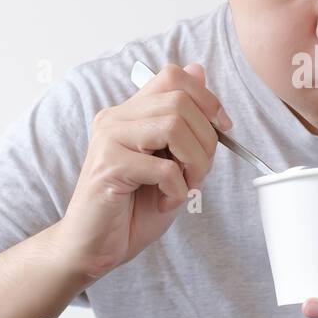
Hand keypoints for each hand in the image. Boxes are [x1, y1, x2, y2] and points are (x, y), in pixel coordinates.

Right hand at [53, 62, 232, 284]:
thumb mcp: (171, 162)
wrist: (95, 247)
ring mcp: (109, 139)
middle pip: (179, 101)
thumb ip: (184, 122)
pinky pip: (163, 168)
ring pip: (173, 127)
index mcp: (130, 113)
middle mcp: (115, 118)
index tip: (222, 127)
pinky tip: (165, 203)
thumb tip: (199, 70)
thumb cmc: (134, 208)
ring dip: (194, 164)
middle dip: (206, 140)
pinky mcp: (109, 167)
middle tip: (198, 173)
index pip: (172, 76)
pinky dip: (177, 190)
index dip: (206, 98)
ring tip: (184, 187)